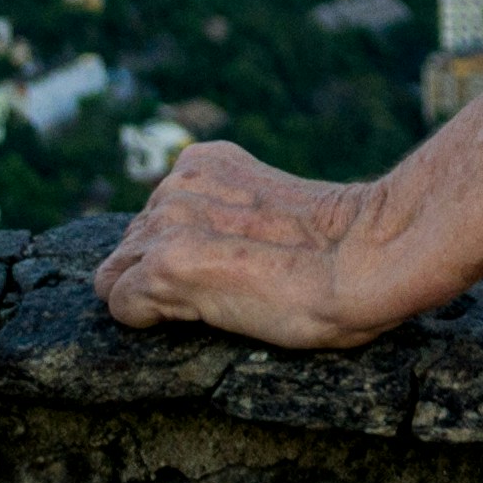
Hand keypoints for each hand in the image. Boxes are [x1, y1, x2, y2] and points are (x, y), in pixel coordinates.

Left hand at [94, 142, 421, 348]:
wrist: (365, 258)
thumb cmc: (337, 246)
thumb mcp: (269, 206)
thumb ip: (223, 213)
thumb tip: (190, 253)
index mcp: (204, 161)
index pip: (151, 219)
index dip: (184, 253)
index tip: (232, 264)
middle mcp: (177, 183)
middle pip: (127, 247)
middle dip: (160, 275)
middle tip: (227, 284)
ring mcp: (168, 222)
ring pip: (116, 276)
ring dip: (155, 297)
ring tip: (220, 294)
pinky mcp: (165, 263)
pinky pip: (122, 305)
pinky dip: (149, 320)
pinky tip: (202, 312)